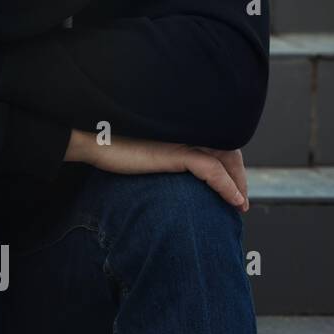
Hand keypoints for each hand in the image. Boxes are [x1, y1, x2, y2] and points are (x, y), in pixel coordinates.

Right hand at [65, 130, 248, 209]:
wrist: (94, 139)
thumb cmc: (112, 146)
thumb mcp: (144, 152)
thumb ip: (162, 156)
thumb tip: (167, 171)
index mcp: (184, 128)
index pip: (219, 143)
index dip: (230, 165)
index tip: (233, 187)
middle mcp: (189, 130)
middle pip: (228, 150)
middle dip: (239, 176)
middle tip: (240, 200)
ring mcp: (185, 140)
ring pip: (226, 160)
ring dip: (238, 184)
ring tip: (239, 205)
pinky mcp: (179, 152)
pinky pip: (213, 170)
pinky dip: (228, 186)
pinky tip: (234, 200)